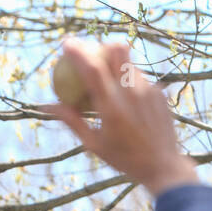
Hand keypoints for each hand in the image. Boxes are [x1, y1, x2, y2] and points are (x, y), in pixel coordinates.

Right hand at [37, 38, 199, 197]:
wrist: (164, 166)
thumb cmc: (124, 159)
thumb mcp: (93, 144)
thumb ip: (71, 121)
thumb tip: (47, 106)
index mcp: (111, 107)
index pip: (91, 67)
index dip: (77, 50)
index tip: (66, 43)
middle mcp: (131, 93)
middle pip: (116, 49)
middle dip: (101, 45)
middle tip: (91, 53)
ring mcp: (149, 90)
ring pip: (129, 62)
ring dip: (115, 65)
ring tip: (108, 80)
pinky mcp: (160, 93)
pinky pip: (141, 78)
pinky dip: (129, 82)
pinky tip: (128, 99)